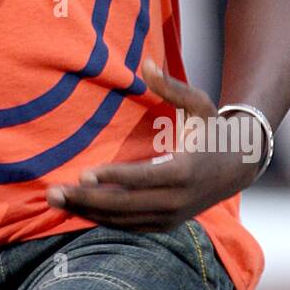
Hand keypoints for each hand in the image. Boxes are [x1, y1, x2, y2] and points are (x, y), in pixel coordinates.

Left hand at [45, 58, 264, 231]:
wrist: (237, 167)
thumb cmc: (212, 128)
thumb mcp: (199, 104)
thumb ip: (172, 87)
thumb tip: (146, 64)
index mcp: (185, 171)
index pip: (143, 178)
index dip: (113, 178)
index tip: (83, 174)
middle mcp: (177, 201)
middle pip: (125, 205)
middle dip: (88, 200)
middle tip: (53, 192)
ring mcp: (170, 217)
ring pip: (123, 219)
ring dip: (87, 211)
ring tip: (54, 200)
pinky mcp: (164, 225)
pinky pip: (128, 226)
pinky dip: (101, 219)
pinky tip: (75, 208)